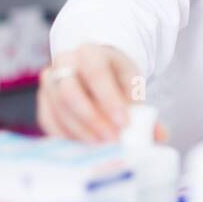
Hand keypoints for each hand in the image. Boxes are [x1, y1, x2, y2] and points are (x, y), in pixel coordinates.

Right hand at [38, 45, 162, 142]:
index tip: (124, 123)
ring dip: (80, 133)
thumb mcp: (132, 86)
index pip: (96, 73)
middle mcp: (64, 63)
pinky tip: (83, 148)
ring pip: (59, 110)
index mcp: (90, 52)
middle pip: (70, 93)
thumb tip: (159, 136)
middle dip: (92, 120)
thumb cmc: (115, 78)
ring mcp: (50, 81)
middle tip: (111, 141)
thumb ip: (144, 111)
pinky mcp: (43, 100)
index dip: (109, 100)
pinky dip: (66, 137)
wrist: (94, 67)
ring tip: (101, 148)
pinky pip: (49, 121)